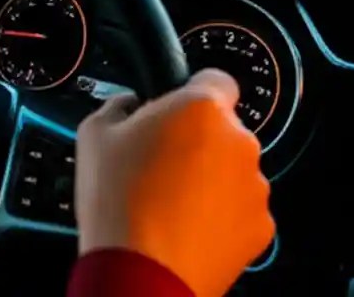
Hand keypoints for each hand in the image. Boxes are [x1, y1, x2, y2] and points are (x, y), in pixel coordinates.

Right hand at [76, 69, 273, 296]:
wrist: (140, 274)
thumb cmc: (117, 204)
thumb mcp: (94, 135)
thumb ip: (118, 106)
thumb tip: (127, 105)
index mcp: (201, 108)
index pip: (216, 78)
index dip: (192, 92)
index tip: (174, 110)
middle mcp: (238, 142)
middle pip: (222, 129)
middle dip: (196, 141)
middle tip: (159, 163)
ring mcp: (254, 186)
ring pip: (233, 170)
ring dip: (210, 179)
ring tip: (168, 202)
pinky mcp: (260, 226)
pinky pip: (240, 208)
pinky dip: (220, 215)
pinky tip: (186, 227)